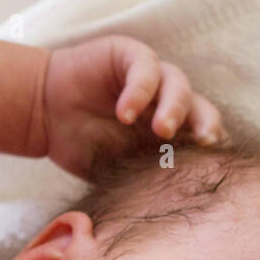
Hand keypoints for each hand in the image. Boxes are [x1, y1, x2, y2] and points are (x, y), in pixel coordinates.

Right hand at [42, 35, 225, 178]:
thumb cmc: (81, 147)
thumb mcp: (116, 167)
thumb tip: (172, 203)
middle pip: (201, 106)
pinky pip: (145, 68)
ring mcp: (149, 76)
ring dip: (174, 107)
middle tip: (204, 142)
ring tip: (162, 130)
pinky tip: (124, 113)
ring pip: (178, 83)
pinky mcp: (128, 56)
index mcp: (169, 131)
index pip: (201, 134)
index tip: (215, 168)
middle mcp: (165, 101)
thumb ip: (144, 174)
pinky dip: (139, 91)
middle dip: (207, 123)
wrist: (44, 117)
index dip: (211, 146)